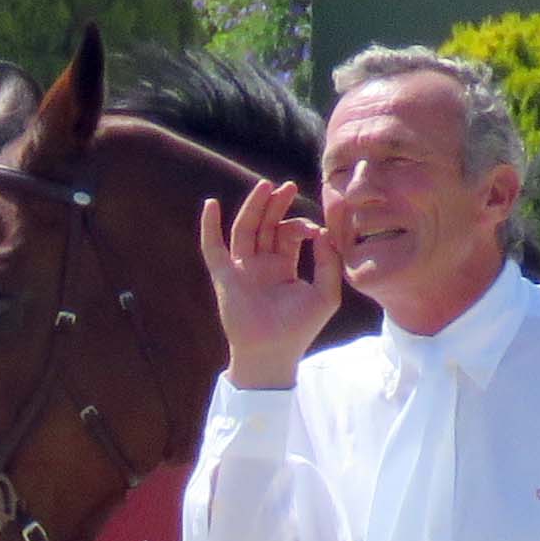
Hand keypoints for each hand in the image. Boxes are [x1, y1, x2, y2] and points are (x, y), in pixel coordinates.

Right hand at [197, 181, 340, 390]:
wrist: (273, 354)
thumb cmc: (300, 329)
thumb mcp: (326, 294)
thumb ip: (330, 263)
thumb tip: (323, 232)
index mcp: (284, 266)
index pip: (289, 234)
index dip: (301, 226)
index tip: (316, 232)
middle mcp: (261, 265)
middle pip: (266, 225)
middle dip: (276, 205)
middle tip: (289, 187)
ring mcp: (242, 269)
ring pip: (245, 230)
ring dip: (253, 207)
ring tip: (266, 186)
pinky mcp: (225, 277)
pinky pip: (213, 249)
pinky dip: (209, 227)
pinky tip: (211, 205)